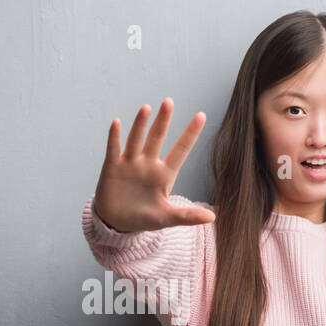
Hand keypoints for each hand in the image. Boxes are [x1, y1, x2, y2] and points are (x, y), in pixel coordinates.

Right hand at [93, 98, 215, 232]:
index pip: (180, 150)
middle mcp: (148, 164)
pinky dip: (114, 137)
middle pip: (157, 138)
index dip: (190, 134)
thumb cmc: (143, 218)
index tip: (201, 115)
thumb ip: (188, 216)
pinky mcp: (113, 168)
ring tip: (146, 108)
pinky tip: (117, 123)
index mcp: (164, 174)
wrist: (116, 223)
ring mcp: (130, 164)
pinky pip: (114, 149)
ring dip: (140, 124)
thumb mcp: (167, 218)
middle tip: (169, 102)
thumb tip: (212, 218)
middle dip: (163, 120)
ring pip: (136, 140)